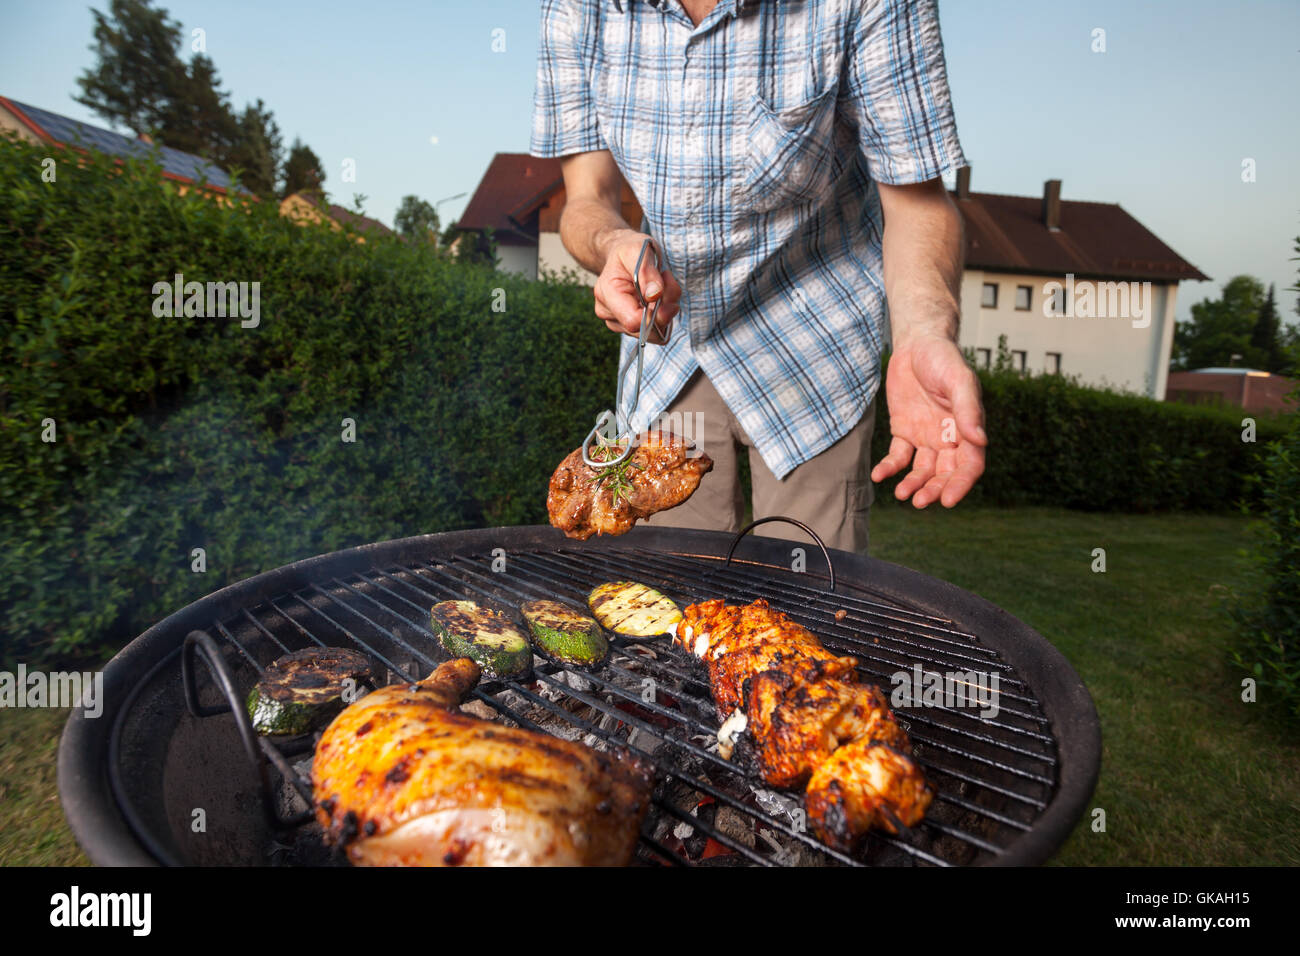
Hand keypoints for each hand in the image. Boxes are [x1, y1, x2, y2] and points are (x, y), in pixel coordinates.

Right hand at [593, 231, 680, 344]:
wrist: (622, 256)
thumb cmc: (629, 251)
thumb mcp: (638, 250)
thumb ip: (646, 271)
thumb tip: (654, 295)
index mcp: (607, 293)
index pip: (633, 321)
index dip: (655, 312)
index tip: (663, 290)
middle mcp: (608, 312)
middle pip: (644, 331)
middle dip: (663, 310)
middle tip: (666, 282)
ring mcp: (617, 322)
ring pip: (653, 332)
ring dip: (664, 310)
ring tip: (660, 286)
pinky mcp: (629, 326)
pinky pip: (655, 330)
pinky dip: (662, 314)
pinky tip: (659, 297)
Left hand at [871, 333, 986, 507]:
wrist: (916, 342)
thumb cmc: (943, 358)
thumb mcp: (958, 380)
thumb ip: (968, 409)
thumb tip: (980, 441)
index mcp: (968, 429)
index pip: (970, 465)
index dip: (961, 484)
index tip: (948, 501)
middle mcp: (949, 438)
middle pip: (945, 473)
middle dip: (935, 489)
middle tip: (920, 501)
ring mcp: (926, 436)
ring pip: (922, 469)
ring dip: (913, 484)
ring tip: (901, 494)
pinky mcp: (904, 431)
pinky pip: (898, 456)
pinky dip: (890, 467)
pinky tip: (880, 476)